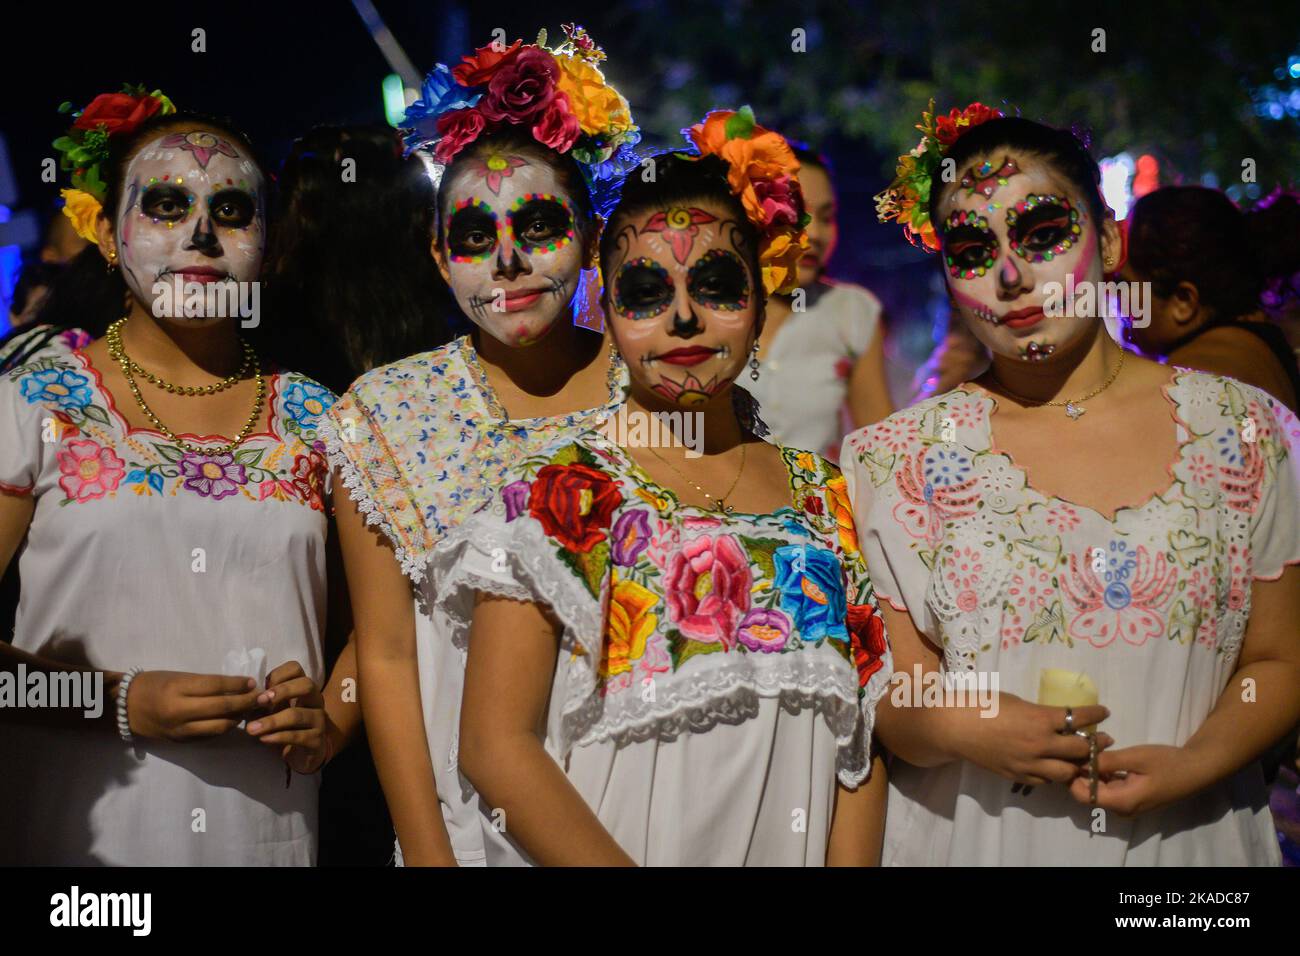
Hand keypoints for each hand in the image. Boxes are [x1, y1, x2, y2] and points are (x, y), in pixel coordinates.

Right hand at [125, 671, 261, 740]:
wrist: (124, 707)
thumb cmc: (153, 684)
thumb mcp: (178, 677)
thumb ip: (204, 683)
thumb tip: (236, 686)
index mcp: (178, 688)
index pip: (216, 686)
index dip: (238, 684)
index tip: (254, 683)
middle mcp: (179, 710)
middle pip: (222, 707)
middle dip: (246, 702)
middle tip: (263, 697)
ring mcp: (180, 728)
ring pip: (220, 726)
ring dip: (239, 717)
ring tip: (251, 709)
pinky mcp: (181, 740)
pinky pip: (210, 735)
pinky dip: (225, 727)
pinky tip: (234, 719)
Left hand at [245, 660, 327, 773]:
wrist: (302, 753)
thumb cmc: (284, 727)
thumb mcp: (271, 711)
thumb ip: (262, 703)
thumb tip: (246, 697)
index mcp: (303, 689)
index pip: (296, 669)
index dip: (278, 674)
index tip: (262, 687)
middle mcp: (315, 700)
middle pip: (306, 684)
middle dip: (282, 691)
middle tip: (260, 701)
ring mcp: (319, 720)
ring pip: (297, 714)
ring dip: (271, 721)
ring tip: (251, 729)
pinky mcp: (317, 740)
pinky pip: (297, 736)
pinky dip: (278, 736)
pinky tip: (264, 739)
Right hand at [950, 693, 1113, 784]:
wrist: (956, 728)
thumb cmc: (983, 706)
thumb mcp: (1016, 702)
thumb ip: (1038, 714)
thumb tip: (1055, 721)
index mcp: (1040, 719)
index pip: (1079, 718)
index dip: (1096, 715)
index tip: (1104, 713)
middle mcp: (1040, 744)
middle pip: (1081, 750)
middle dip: (1095, 745)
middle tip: (1101, 740)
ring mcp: (1029, 763)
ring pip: (1067, 772)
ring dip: (1075, 764)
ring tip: (1078, 758)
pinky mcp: (1018, 776)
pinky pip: (1045, 780)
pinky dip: (1052, 773)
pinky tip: (1052, 766)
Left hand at [1068, 744, 1202, 815]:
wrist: (1196, 769)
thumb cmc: (1167, 763)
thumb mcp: (1135, 757)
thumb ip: (1107, 761)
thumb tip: (1080, 761)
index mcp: (1121, 802)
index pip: (1083, 796)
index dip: (1072, 777)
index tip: (1071, 755)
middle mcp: (1122, 809)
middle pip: (1088, 794)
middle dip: (1081, 772)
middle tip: (1080, 748)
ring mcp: (1127, 805)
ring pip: (1098, 790)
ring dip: (1092, 772)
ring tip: (1091, 749)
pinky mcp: (1132, 798)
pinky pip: (1110, 788)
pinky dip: (1104, 774)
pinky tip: (1104, 757)